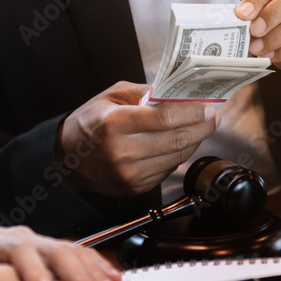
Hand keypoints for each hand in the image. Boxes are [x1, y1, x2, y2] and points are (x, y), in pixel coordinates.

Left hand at [0, 223, 131, 280]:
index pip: (17, 253)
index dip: (31, 272)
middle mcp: (22, 238)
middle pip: (55, 251)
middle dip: (77, 275)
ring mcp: (40, 243)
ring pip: (74, 253)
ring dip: (97, 273)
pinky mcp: (52, 251)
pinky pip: (82, 257)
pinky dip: (100, 270)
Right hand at [59, 81, 220, 195]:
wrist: (67, 157)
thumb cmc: (90, 122)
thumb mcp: (112, 96)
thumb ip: (145, 93)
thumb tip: (179, 94)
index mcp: (114, 124)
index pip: (165, 118)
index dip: (192, 112)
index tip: (208, 106)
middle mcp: (122, 152)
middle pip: (176, 140)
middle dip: (202, 127)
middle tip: (213, 116)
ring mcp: (129, 173)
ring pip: (177, 157)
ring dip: (194, 141)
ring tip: (201, 127)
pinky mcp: (135, 187)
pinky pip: (168, 169)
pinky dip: (178, 155)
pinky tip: (179, 143)